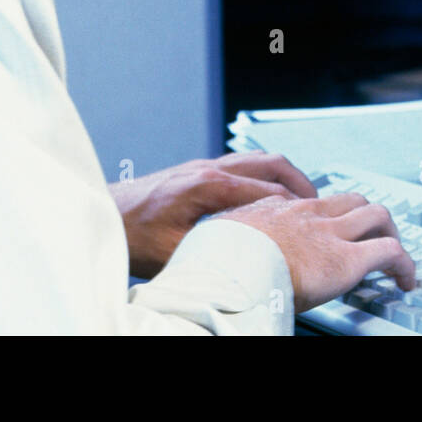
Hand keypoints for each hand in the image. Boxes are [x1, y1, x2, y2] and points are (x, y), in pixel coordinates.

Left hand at [109, 153, 315, 278]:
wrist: (102, 213)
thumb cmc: (130, 231)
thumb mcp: (177, 251)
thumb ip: (216, 250)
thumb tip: (248, 263)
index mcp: (210, 186)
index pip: (269, 190)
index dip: (296, 206)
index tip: (315, 217)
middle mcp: (210, 169)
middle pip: (271, 163)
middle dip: (300, 181)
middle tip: (319, 201)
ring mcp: (203, 166)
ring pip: (257, 159)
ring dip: (283, 175)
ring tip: (300, 195)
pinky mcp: (196, 171)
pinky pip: (242, 164)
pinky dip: (263, 175)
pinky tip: (264, 194)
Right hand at [215, 193, 415, 311]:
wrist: (222, 274)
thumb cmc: (213, 267)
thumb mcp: (216, 245)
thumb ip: (229, 244)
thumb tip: (218, 257)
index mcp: (272, 211)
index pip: (310, 203)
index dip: (326, 218)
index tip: (329, 233)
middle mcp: (306, 214)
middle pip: (350, 200)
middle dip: (366, 217)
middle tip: (372, 237)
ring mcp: (329, 233)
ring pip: (376, 214)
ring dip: (389, 233)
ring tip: (395, 256)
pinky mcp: (347, 259)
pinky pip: (391, 252)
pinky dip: (405, 265)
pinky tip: (406, 281)